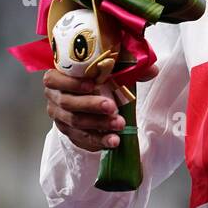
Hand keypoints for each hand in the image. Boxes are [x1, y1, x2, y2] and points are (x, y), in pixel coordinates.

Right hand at [43, 63, 159, 151]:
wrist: (91, 95)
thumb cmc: (97, 77)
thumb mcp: (109, 68)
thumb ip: (127, 66)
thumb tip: (152, 70)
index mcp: (57, 78)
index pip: (54, 79)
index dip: (72, 83)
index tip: (93, 84)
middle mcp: (55, 99)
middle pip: (69, 104)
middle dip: (92, 106)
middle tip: (112, 108)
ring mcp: (61, 118)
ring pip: (76, 124)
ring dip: (98, 126)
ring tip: (119, 126)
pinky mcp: (70, 133)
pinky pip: (82, 140)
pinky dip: (98, 141)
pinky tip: (113, 141)